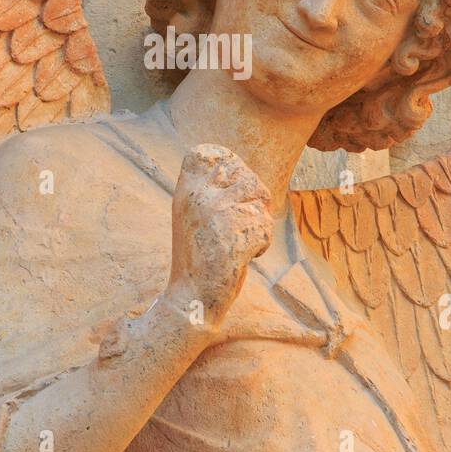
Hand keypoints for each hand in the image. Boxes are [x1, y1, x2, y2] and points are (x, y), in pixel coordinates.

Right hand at [165, 144, 272, 330]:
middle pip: (246, 177)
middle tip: (244, 222)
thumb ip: (209, 190)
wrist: (191, 299)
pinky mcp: (236, 234)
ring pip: (260, 201)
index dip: (229, 164)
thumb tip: (238, 167)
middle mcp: (198, 196)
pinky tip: (242, 258)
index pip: (207, 152)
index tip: (233, 187)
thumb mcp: (194, 215)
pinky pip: (265, 228)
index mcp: (185, 190)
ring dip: (258, 223)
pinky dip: (261, 245)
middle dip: (254, 199)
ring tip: (241, 241)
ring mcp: (217, 214)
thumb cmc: (199, 257)